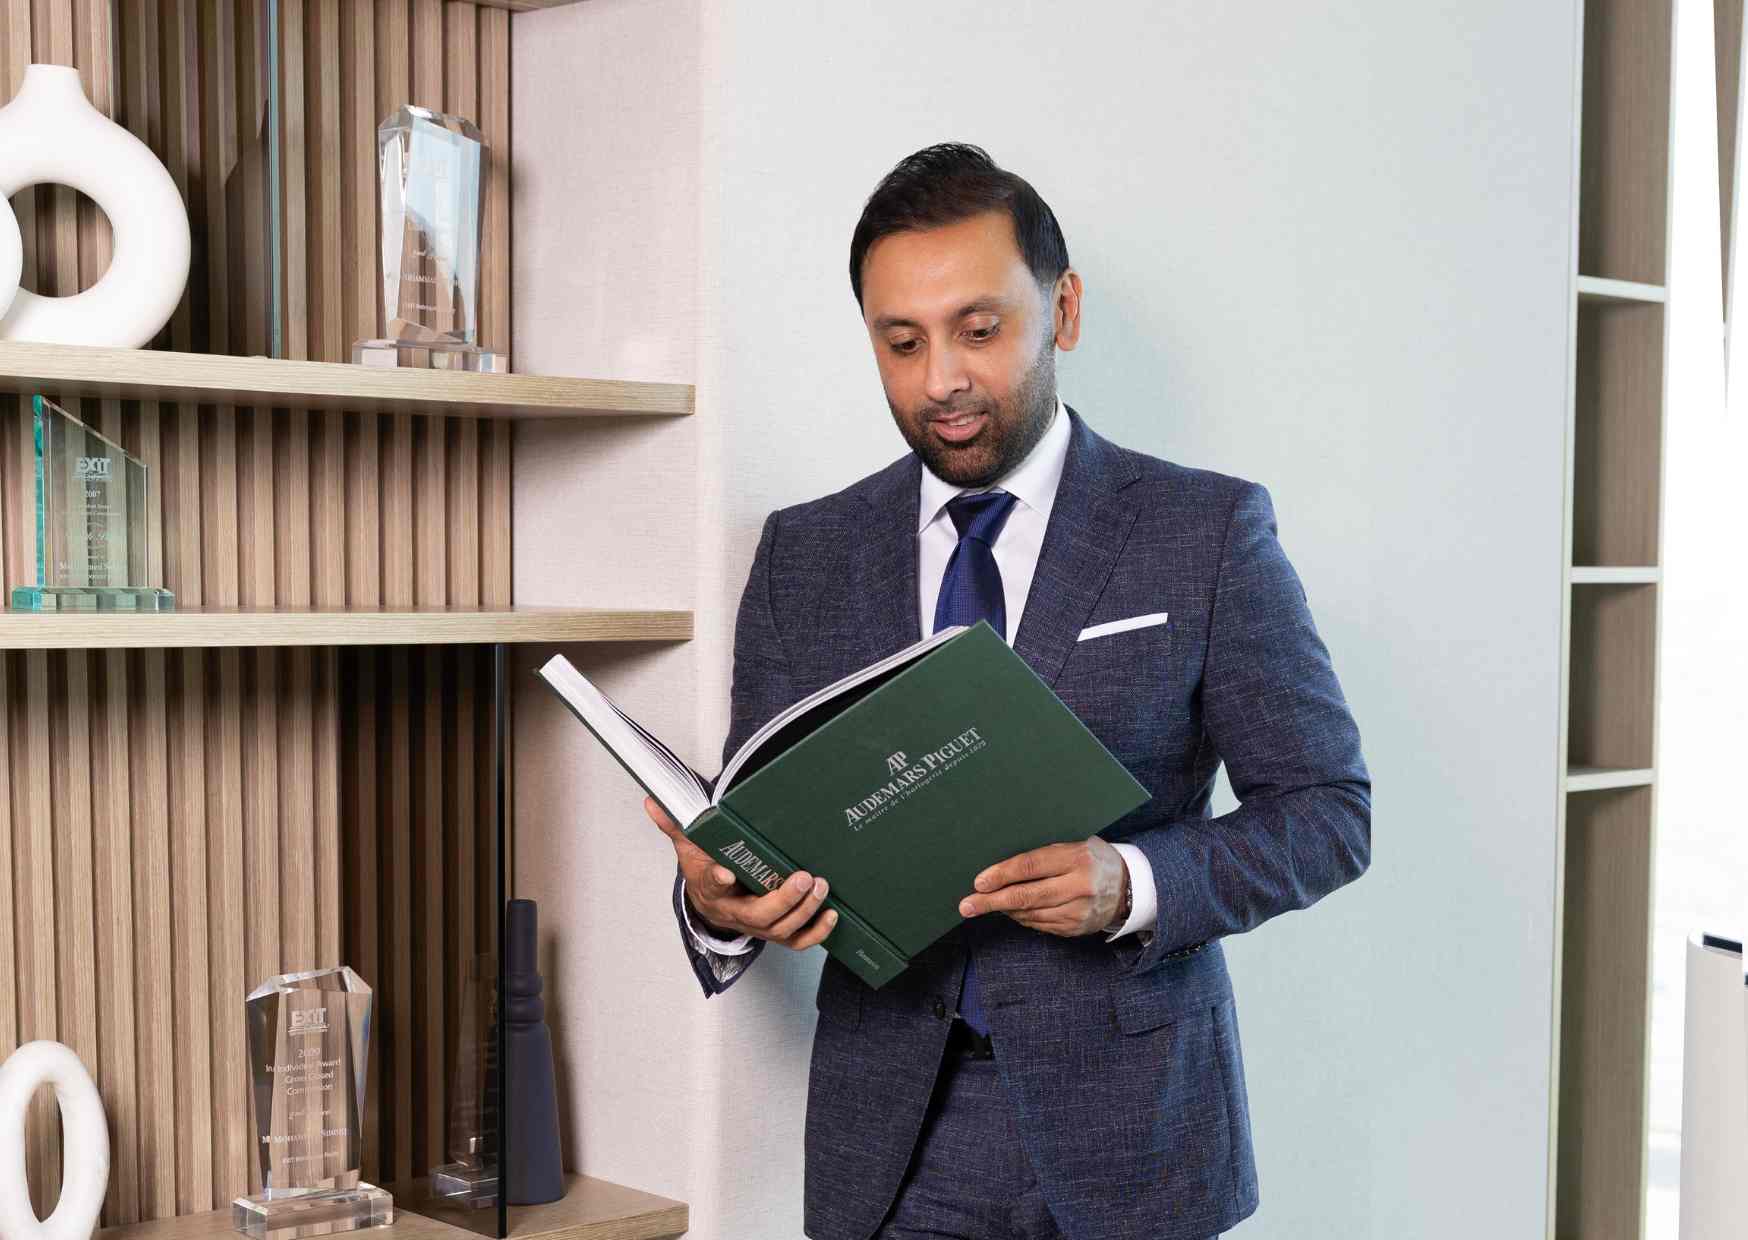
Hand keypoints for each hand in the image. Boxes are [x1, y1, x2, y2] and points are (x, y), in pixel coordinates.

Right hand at [643, 796, 838, 950]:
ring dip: (804, 911)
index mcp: (711, 889)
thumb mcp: (688, 846)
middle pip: (757, 915)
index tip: (726, 873)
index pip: (712, 886)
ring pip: (780, 929)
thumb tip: (652, 801)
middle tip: (803, 877)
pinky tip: (832, 914)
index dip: (718, 881)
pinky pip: (796, 940)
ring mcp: (757, 926)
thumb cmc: (705, 869)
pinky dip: (816, 932)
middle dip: (782, 899)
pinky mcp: (775, 932)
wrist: (709, 904)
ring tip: (820, 886)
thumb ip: (675, 824)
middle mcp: (735, 913)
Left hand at [958, 836, 1129, 936]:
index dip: (1001, 875)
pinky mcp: (1075, 929)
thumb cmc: (1093, 859)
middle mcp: (1078, 887)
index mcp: (1076, 859)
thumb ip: (1043, 856)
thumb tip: (1002, 869)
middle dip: (991, 901)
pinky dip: (1022, 918)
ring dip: (1004, 909)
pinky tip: (1011, 910)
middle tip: (967, 905)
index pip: (1030, 867)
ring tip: (985, 904)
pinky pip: (1039, 925)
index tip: (979, 882)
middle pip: (1025, 896)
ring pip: (1029, 914)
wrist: (1129, 887)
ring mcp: (1077, 912)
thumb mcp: (1074, 846)